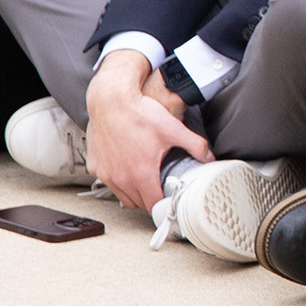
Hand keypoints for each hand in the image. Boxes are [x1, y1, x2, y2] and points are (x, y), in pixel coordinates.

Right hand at [83, 49, 213, 210]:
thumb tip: (210, 158)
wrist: (111, 99)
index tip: (170, 198)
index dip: (164, 203)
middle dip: (150, 197)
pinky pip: (108, 181)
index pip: (154, 205)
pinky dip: (117, 178)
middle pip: (139, 203)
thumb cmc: (140, 113)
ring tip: (144, 176)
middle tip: (159, 185)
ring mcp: (105, 173)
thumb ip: (195, 145)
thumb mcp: (173, 128)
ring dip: (133, 191)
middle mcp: (121, 178)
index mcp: (141, 174)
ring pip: (122, 196)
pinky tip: (126, 165)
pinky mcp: (95, 166)